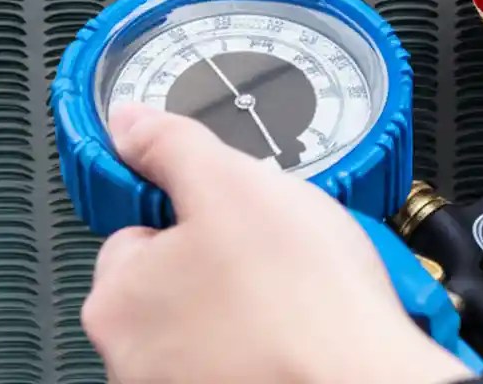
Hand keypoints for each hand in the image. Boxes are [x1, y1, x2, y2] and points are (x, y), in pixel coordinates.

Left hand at [82, 103, 472, 383]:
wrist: (364, 379)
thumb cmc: (303, 300)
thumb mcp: (231, 182)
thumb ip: (171, 146)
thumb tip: (129, 124)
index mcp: (118, 299)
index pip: (137, 233)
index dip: (193, 212)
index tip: (231, 213)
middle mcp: (136, 358)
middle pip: (176, 283)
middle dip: (224, 263)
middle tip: (276, 252)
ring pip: (214, 325)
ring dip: (250, 306)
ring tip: (302, 292)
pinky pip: (245, 358)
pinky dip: (272, 345)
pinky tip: (309, 329)